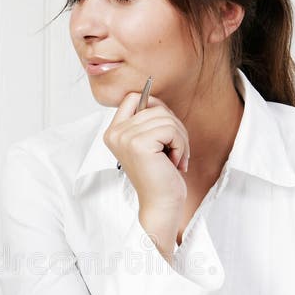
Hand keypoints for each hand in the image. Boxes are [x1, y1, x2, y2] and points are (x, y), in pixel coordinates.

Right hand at [103, 91, 188, 211]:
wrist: (161, 204)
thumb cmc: (160, 175)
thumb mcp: (150, 142)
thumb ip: (147, 118)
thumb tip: (150, 89)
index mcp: (113, 131)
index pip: (133, 97)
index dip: (155, 106)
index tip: (165, 131)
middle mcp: (114, 133)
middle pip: (155, 106)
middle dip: (174, 127)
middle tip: (176, 151)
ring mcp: (124, 137)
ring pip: (166, 117)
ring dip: (180, 138)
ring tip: (176, 158)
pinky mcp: (138, 144)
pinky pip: (170, 129)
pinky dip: (180, 145)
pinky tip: (175, 162)